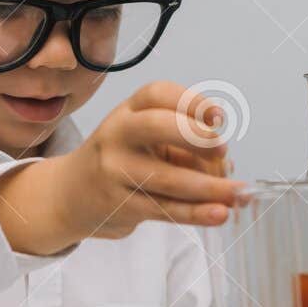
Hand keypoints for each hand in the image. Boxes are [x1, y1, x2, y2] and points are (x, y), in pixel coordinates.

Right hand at [0, 81, 241, 254]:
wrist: (69, 195)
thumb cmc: (119, 160)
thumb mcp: (140, 137)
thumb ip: (180, 142)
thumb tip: (226, 165)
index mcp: (127, 111)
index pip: (158, 94)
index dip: (192, 102)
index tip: (218, 118)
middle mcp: (117, 135)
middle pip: (156, 125)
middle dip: (195, 136)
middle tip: (222, 150)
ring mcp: (115, 171)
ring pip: (167, 177)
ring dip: (210, 187)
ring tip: (238, 194)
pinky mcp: (119, 205)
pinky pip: (164, 209)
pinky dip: (196, 213)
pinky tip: (219, 213)